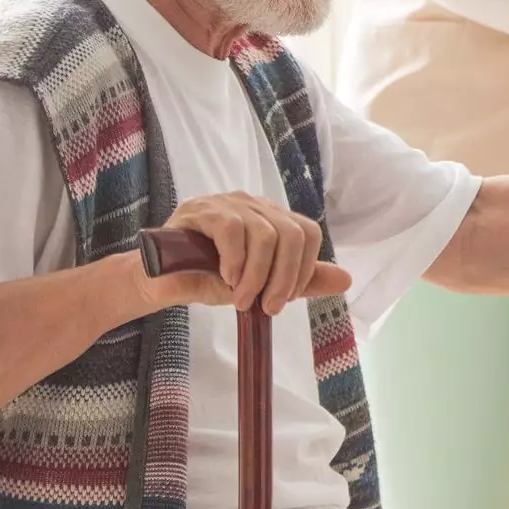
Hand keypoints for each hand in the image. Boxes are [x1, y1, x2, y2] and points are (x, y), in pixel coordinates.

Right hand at [139, 193, 352, 315]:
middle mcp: (255, 205)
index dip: (304, 268)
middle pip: (292, 233)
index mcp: (273, 219)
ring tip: (241, 299)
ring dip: (256, 275)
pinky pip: (232, 230)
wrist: (162, 282)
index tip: (285, 298)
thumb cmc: (211, 280)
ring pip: (264, 234)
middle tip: (267, 306)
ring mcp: (228, 203)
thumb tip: (346, 279)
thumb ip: (300, 281)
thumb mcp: (262, 285)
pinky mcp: (202, 209)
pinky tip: (225, 278)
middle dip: (284, 277)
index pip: (308, 232)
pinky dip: (234, 261)